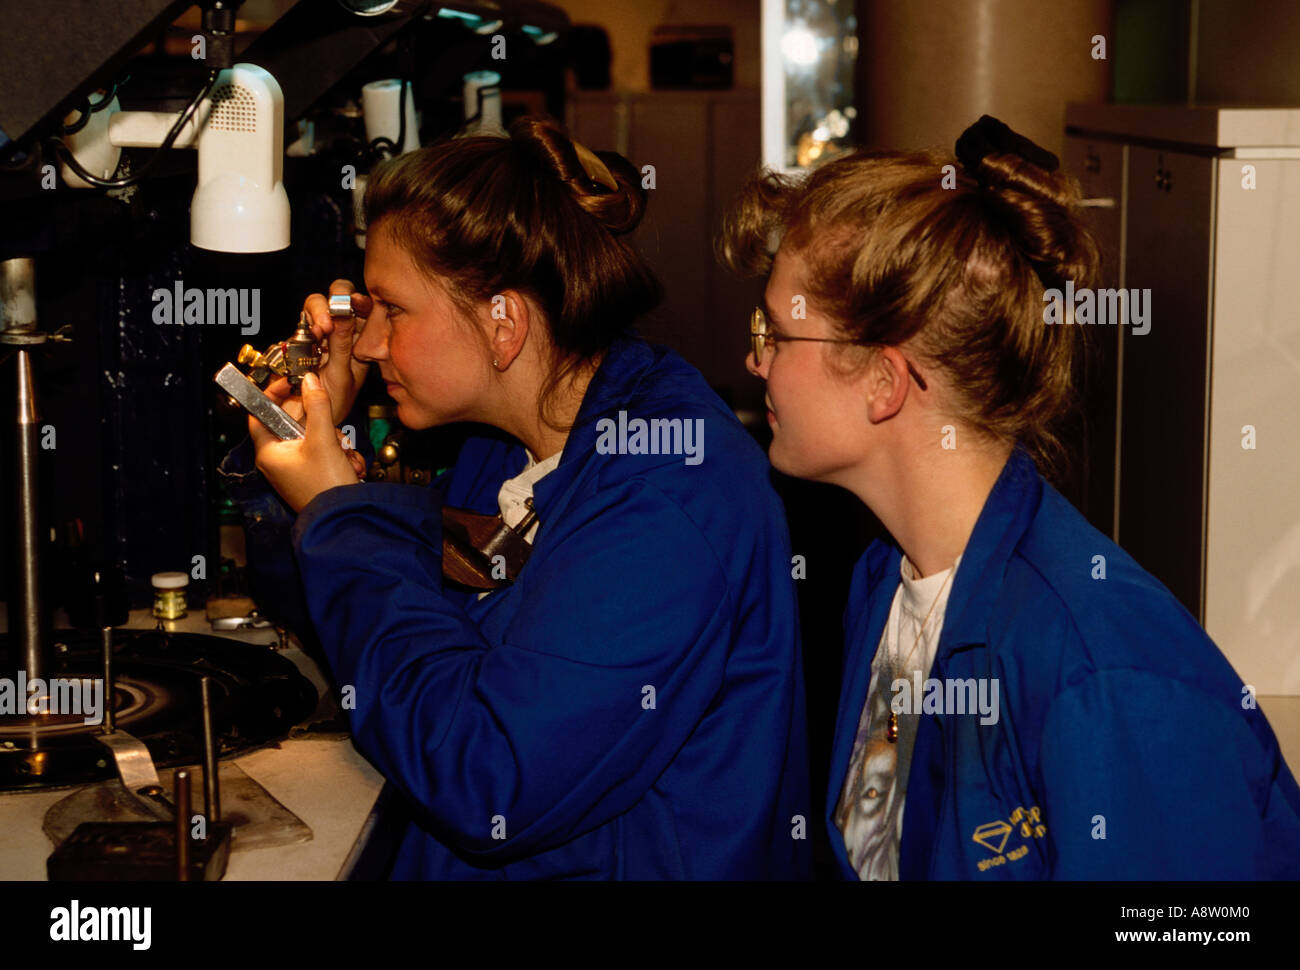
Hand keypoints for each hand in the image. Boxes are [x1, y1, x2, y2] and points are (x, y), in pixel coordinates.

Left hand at [251, 373, 362, 512]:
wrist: (345, 520)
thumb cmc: (325, 487)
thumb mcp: (323, 440)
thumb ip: (317, 406)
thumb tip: (310, 381)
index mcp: (269, 452)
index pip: (259, 413)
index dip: (274, 394)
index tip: (291, 383)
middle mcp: (277, 462)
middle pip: (295, 425)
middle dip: (322, 426)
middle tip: (333, 433)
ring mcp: (295, 471)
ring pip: (314, 439)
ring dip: (335, 443)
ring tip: (345, 456)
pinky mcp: (310, 477)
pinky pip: (324, 455)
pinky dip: (339, 457)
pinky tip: (349, 467)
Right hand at [303, 280, 373, 425]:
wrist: (303, 423)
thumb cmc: (329, 407)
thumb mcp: (342, 377)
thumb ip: (341, 347)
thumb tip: (342, 317)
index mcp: (359, 340)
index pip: (363, 307)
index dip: (360, 300)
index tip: (357, 304)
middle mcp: (339, 333)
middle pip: (337, 297)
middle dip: (336, 299)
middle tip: (335, 315)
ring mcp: (316, 335)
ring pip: (315, 305)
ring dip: (319, 310)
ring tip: (321, 329)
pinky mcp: (296, 341)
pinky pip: (299, 324)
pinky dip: (304, 326)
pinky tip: (311, 337)